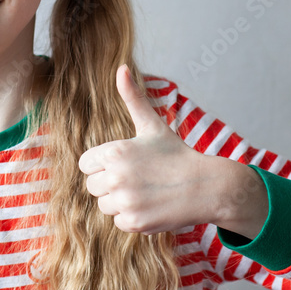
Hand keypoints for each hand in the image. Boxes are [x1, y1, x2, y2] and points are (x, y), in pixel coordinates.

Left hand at [78, 64, 212, 234]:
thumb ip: (132, 97)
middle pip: (92, 186)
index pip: (85, 164)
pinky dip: (133, 217)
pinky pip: (118, 222)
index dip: (103, 164)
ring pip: (104, 206)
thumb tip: (120, 67)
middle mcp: (116, 177)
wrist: (205, 186)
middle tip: (137, 177)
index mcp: (114, 152)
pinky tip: (151, 205)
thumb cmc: (175, 154)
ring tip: (145, 191)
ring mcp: (125, 202)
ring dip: (121, 202)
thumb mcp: (152, 125)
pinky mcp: (134, 223)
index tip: (124, 163)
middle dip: (110, 183)